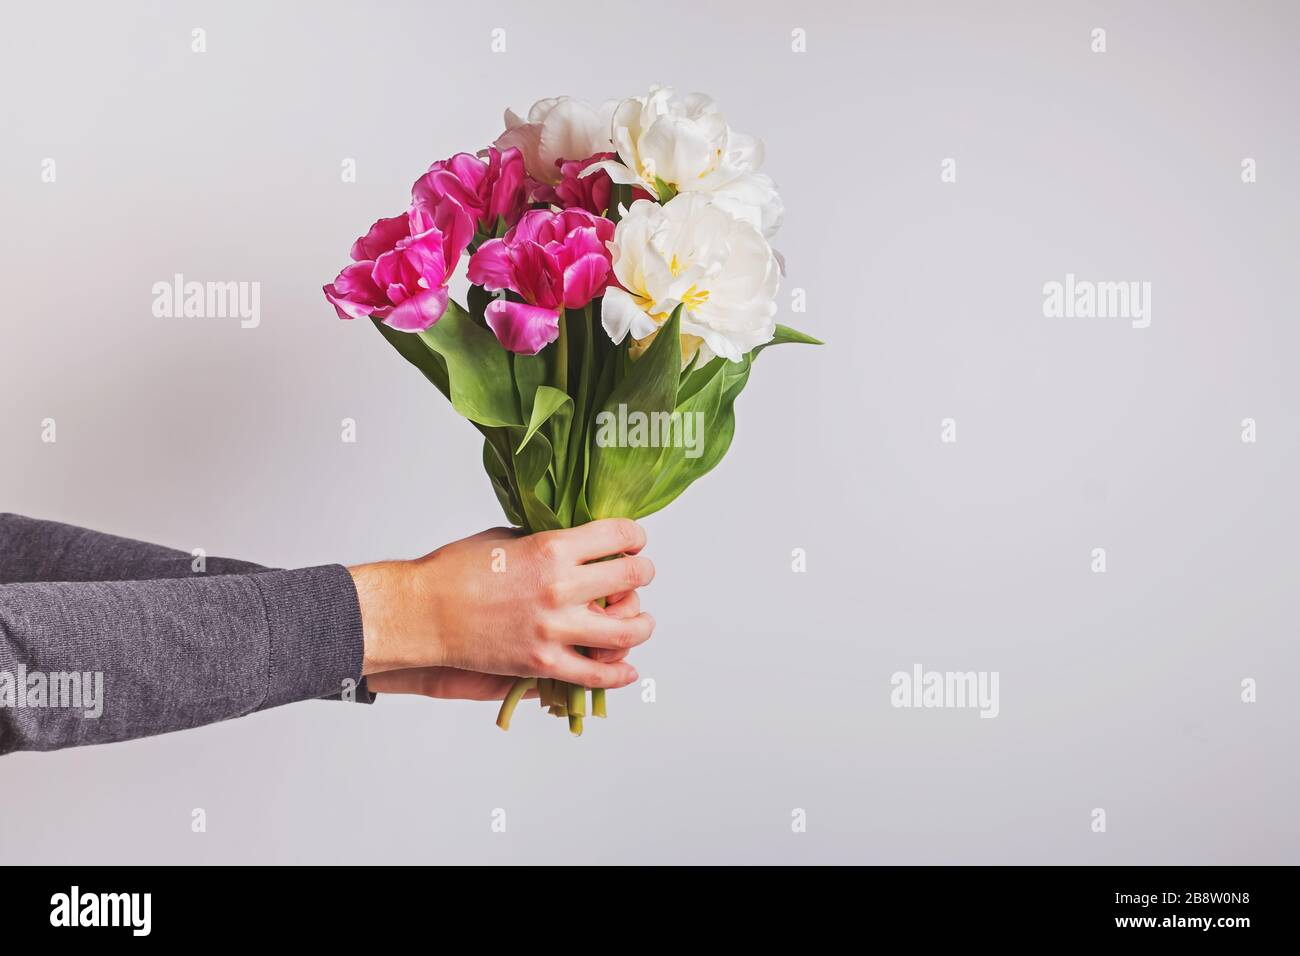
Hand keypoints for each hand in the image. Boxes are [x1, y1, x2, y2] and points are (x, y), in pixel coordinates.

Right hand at [349, 519, 654, 692]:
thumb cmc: (456, 570)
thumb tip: (579, 546)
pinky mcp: (543, 663)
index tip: (635, 541)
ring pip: (627, 630)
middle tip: (640, 574)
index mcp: (552, 548)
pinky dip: (619, 673)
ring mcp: (554, 628)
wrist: (423, 612)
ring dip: (642, 623)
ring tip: (641, 621)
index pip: (618, 535)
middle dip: (643, 573)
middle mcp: (560, 586)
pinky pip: (596, 674)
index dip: (635, 536)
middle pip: (631, 577)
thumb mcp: (507, 538)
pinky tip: (628, 668)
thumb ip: (549, 543)